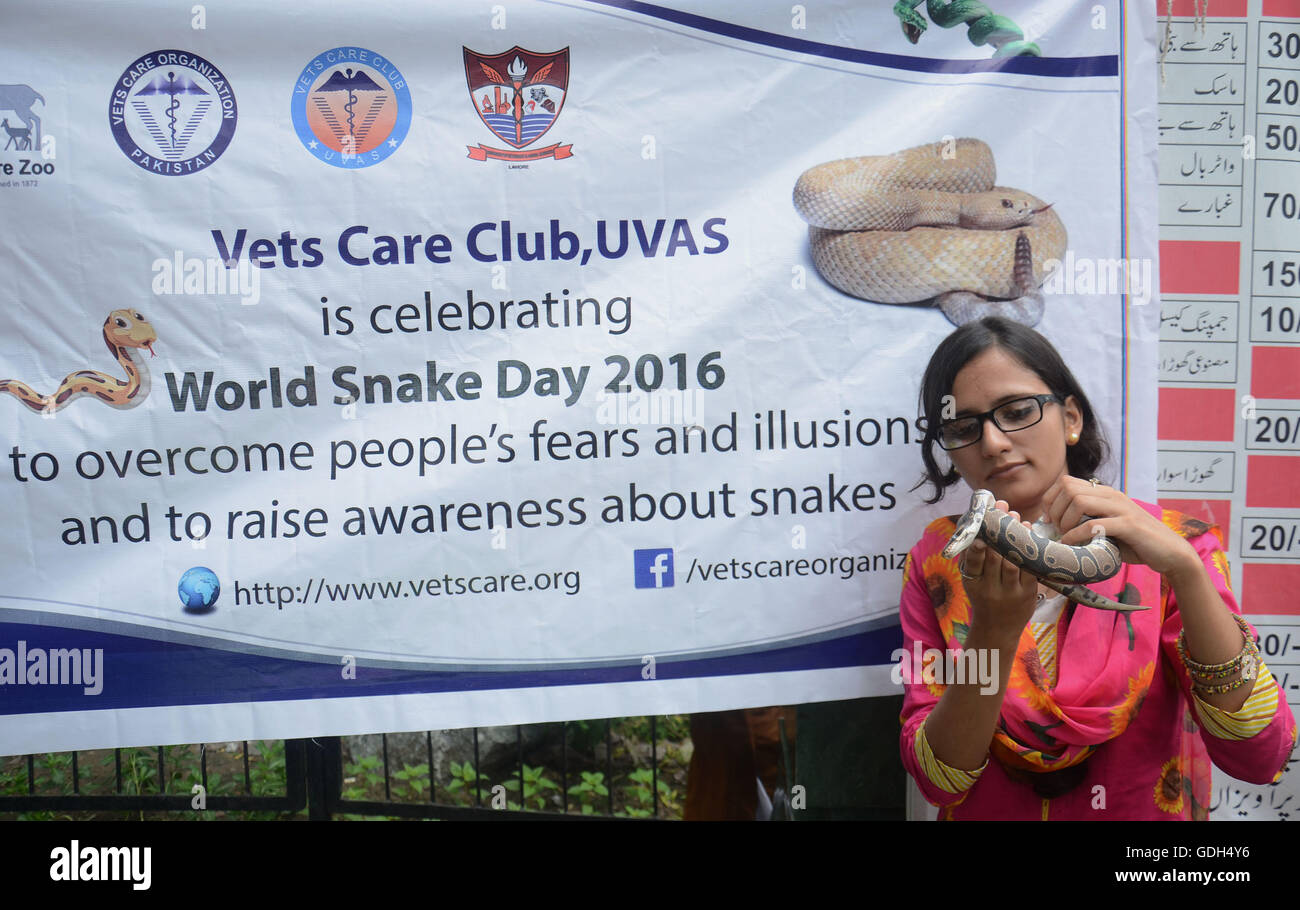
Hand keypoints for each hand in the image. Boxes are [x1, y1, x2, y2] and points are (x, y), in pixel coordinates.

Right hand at [959, 499, 1037, 643]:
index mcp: (972, 582)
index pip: (973, 563)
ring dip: (1016, 537)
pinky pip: (1030, 569)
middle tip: (1003, 508)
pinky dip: (1030, 550)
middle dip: (1000, 531)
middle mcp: (990, 589)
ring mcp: (1010, 592)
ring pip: (1013, 561)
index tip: (980, 535)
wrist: (997, 629)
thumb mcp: (970, 580)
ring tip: (1017, 517)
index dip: (976, 549)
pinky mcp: (1027, 594)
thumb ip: (970, 556)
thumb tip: (973, 524)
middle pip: (995, 557)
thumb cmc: (982, 597)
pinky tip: (1029, 533)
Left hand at [1040, 476, 1198, 576]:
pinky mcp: (1129, 525)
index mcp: (1105, 493)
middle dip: (1055, 511)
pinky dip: (1076, 535)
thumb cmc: (1134, 543)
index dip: (1051, 500)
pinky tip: (1072, 544)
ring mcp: (1121, 508)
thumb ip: (1086, 521)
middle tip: (1057, 530)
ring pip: (1079, 501)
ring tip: (1065, 536)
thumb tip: (1054, 527)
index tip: (1049, 520)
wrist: (1171, 553)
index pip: (1066, 482)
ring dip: (1065, 521)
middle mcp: (1112, 495)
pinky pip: (1093, 524)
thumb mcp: (1106, 526)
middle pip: (1068, 489)